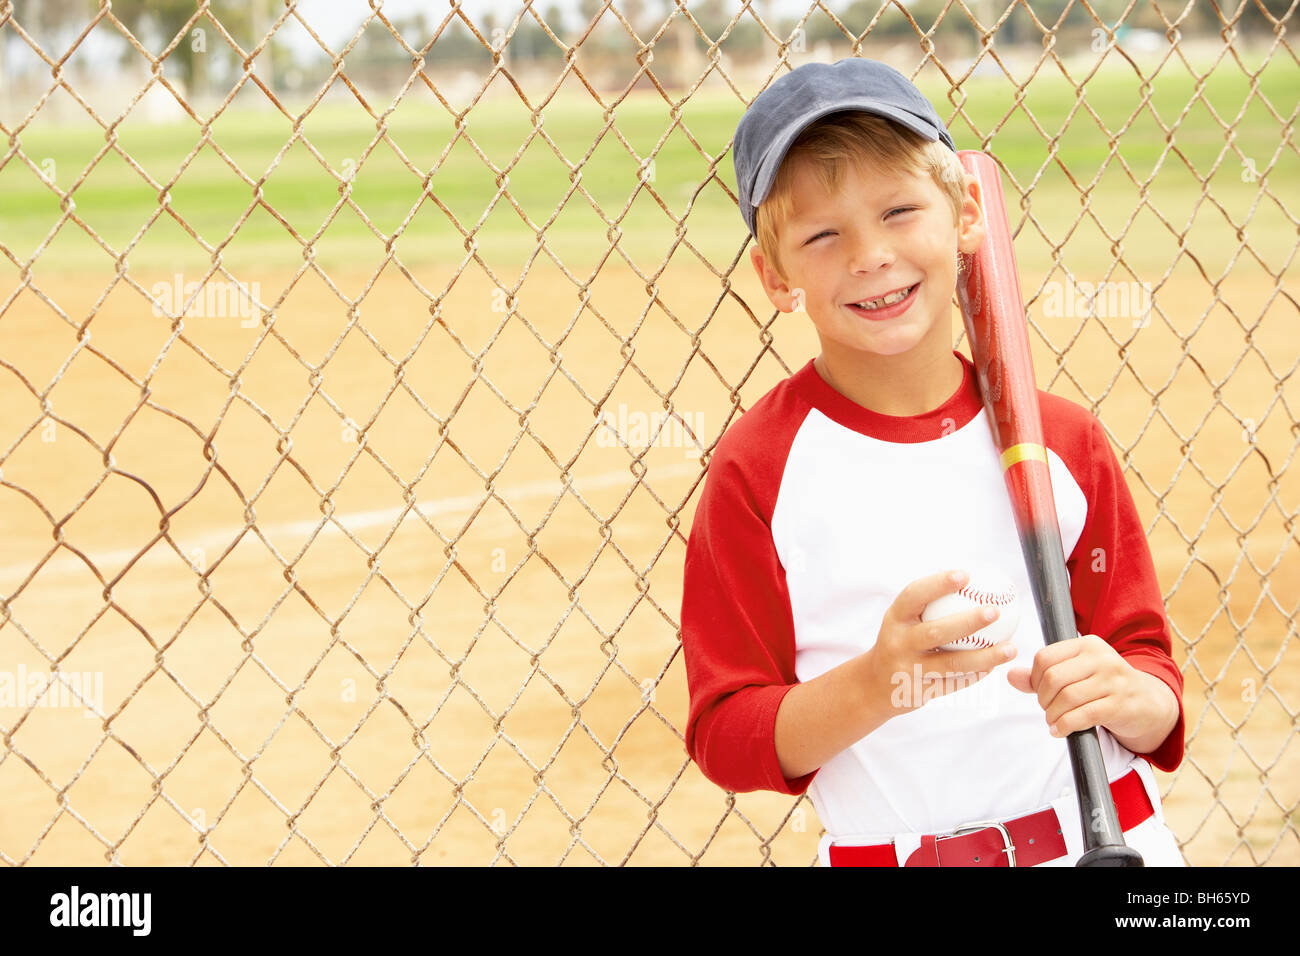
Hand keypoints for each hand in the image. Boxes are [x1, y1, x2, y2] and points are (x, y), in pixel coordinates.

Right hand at [863, 569, 1018, 715]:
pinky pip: (955, 683)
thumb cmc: (901, 641)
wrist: (874, 684)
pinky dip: (976, 674)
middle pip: (936, 632)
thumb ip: (930, 604)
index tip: (966, 575)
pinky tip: (994, 666)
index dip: (938, 583)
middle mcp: (898, 643)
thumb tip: (974, 579)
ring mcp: (908, 670)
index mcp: (895, 618)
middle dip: (968, 621)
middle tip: (995, 610)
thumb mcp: (903, 620)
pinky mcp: (919, 692)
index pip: (914, 596)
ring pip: (952, 664)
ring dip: (985, 656)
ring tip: (1011, 648)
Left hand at [1006, 634, 1178, 752]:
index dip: (1035, 679)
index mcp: (1086, 644)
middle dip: (1043, 699)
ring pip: (1066, 698)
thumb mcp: (1076, 673)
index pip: (1045, 658)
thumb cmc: (1105, 686)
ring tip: (1053, 721)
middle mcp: (1101, 658)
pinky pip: (1083, 715)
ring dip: (1053, 715)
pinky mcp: (1120, 704)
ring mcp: (1113, 680)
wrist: (1148, 702)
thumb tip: (1010, 675)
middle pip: (1053, 678)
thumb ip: (1042, 675)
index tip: (1039, 692)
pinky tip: (1060, 731)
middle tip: (1047, 709)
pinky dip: (1065, 726)